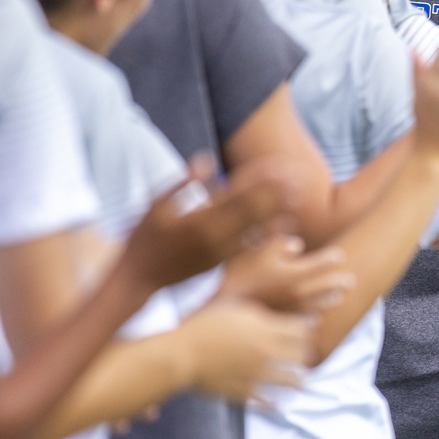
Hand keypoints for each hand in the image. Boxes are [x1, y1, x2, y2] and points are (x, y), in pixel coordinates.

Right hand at [119, 155, 290, 291]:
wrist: (139, 278)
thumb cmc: (144, 237)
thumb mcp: (155, 205)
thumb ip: (182, 183)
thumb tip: (206, 159)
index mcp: (199, 216)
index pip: (237, 191)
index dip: (261, 177)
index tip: (280, 163)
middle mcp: (214, 234)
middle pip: (254, 208)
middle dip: (277, 190)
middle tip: (300, 175)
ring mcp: (220, 250)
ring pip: (256, 228)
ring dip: (278, 210)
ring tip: (299, 196)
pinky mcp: (221, 263)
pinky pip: (250, 247)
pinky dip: (267, 236)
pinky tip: (284, 226)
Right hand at [175, 299, 311, 401]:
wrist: (179, 355)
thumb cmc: (202, 327)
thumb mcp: (233, 309)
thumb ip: (259, 314)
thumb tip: (278, 317)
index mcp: (265, 330)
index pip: (303, 330)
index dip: (307, 329)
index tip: (305, 330)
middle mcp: (266, 353)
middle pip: (303, 355)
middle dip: (306, 354)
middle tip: (304, 355)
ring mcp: (257, 375)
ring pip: (293, 381)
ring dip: (299, 381)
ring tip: (300, 381)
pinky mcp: (245, 393)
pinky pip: (271, 401)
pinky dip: (278, 401)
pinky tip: (278, 399)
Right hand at [218, 234, 352, 313]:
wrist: (225, 308)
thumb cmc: (240, 277)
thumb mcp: (257, 253)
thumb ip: (279, 244)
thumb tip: (299, 244)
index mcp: (296, 272)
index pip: (324, 262)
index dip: (332, 258)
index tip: (339, 256)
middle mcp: (301, 292)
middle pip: (330, 286)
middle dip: (340, 281)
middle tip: (350, 280)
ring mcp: (295, 310)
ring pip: (322, 305)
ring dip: (332, 300)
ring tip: (338, 297)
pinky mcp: (286, 323)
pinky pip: (307, 321)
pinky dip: (313, 317)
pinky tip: (315, 317)